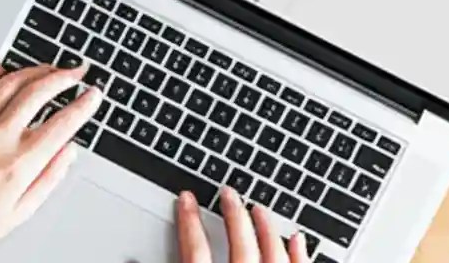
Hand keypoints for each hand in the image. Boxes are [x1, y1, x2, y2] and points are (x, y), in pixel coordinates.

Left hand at [0, 63, 102, 260]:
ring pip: (10, 82)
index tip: (93, 95)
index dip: (84, 104)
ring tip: (47, 69)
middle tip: (76, 72)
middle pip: (40, 92)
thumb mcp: (22, 211)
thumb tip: (69, 152)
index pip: (63, 123)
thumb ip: (50, 178)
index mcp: (20, 162)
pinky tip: (3, 70)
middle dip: (64, 77)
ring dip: (34, 70)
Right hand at [177, 186, 310, 262]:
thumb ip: (176, 261)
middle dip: (234, 214)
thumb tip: (148, 260)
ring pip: (273, 253)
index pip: (196, 251)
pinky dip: (300, 254)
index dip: (189, 222)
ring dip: (266, 228)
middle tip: (228, 193)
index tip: (187, 200)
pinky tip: (298, 238)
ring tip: (259, 209)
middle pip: (240, 244)